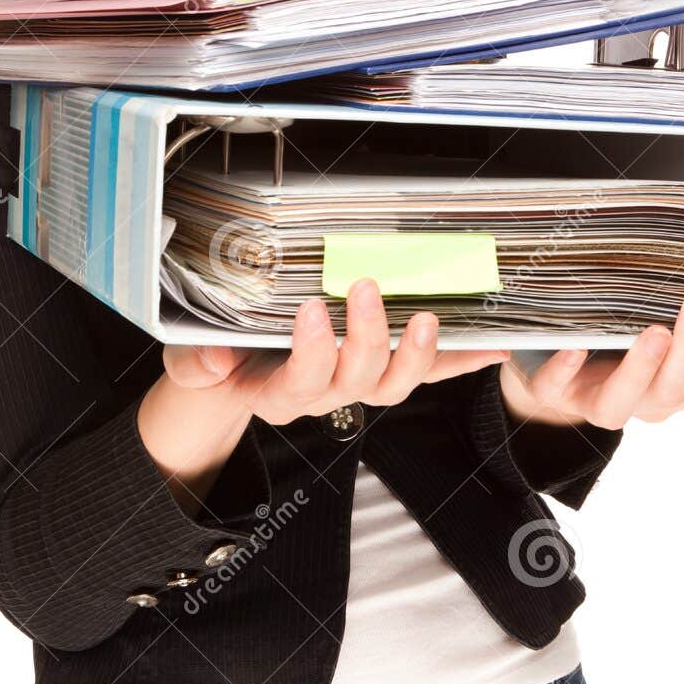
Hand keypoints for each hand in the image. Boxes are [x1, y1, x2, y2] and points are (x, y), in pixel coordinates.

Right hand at [164, 277, 509, 425]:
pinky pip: (425, 372)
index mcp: (279, 393)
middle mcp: (324, 395)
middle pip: (357, 381)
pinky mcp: (380, 371)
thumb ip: (198, 362)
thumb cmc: (216, 363)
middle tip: (363, 289)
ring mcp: (356, 385)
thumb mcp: (192, 362)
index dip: (311, 351)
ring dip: (415, 352)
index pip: (301, 381)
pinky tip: (491, 348)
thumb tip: (211, 360)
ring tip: (425, 318)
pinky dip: (459, 361)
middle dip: (366, 337)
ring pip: (394, 383)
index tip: (309, 312)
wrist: (229, 381)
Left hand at [498, 293, 683, 433]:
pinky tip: (576, 348)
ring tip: (656, 332)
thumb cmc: (618, 347)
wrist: (559, 381)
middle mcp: (640, 403)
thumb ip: (680, 317)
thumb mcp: (654, 331)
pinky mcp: (553, 393)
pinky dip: (566, 369)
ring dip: (642, 368)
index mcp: (673, 391)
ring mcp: (596, 401)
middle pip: (674, 391)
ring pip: (622, 401)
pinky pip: (556, 388)